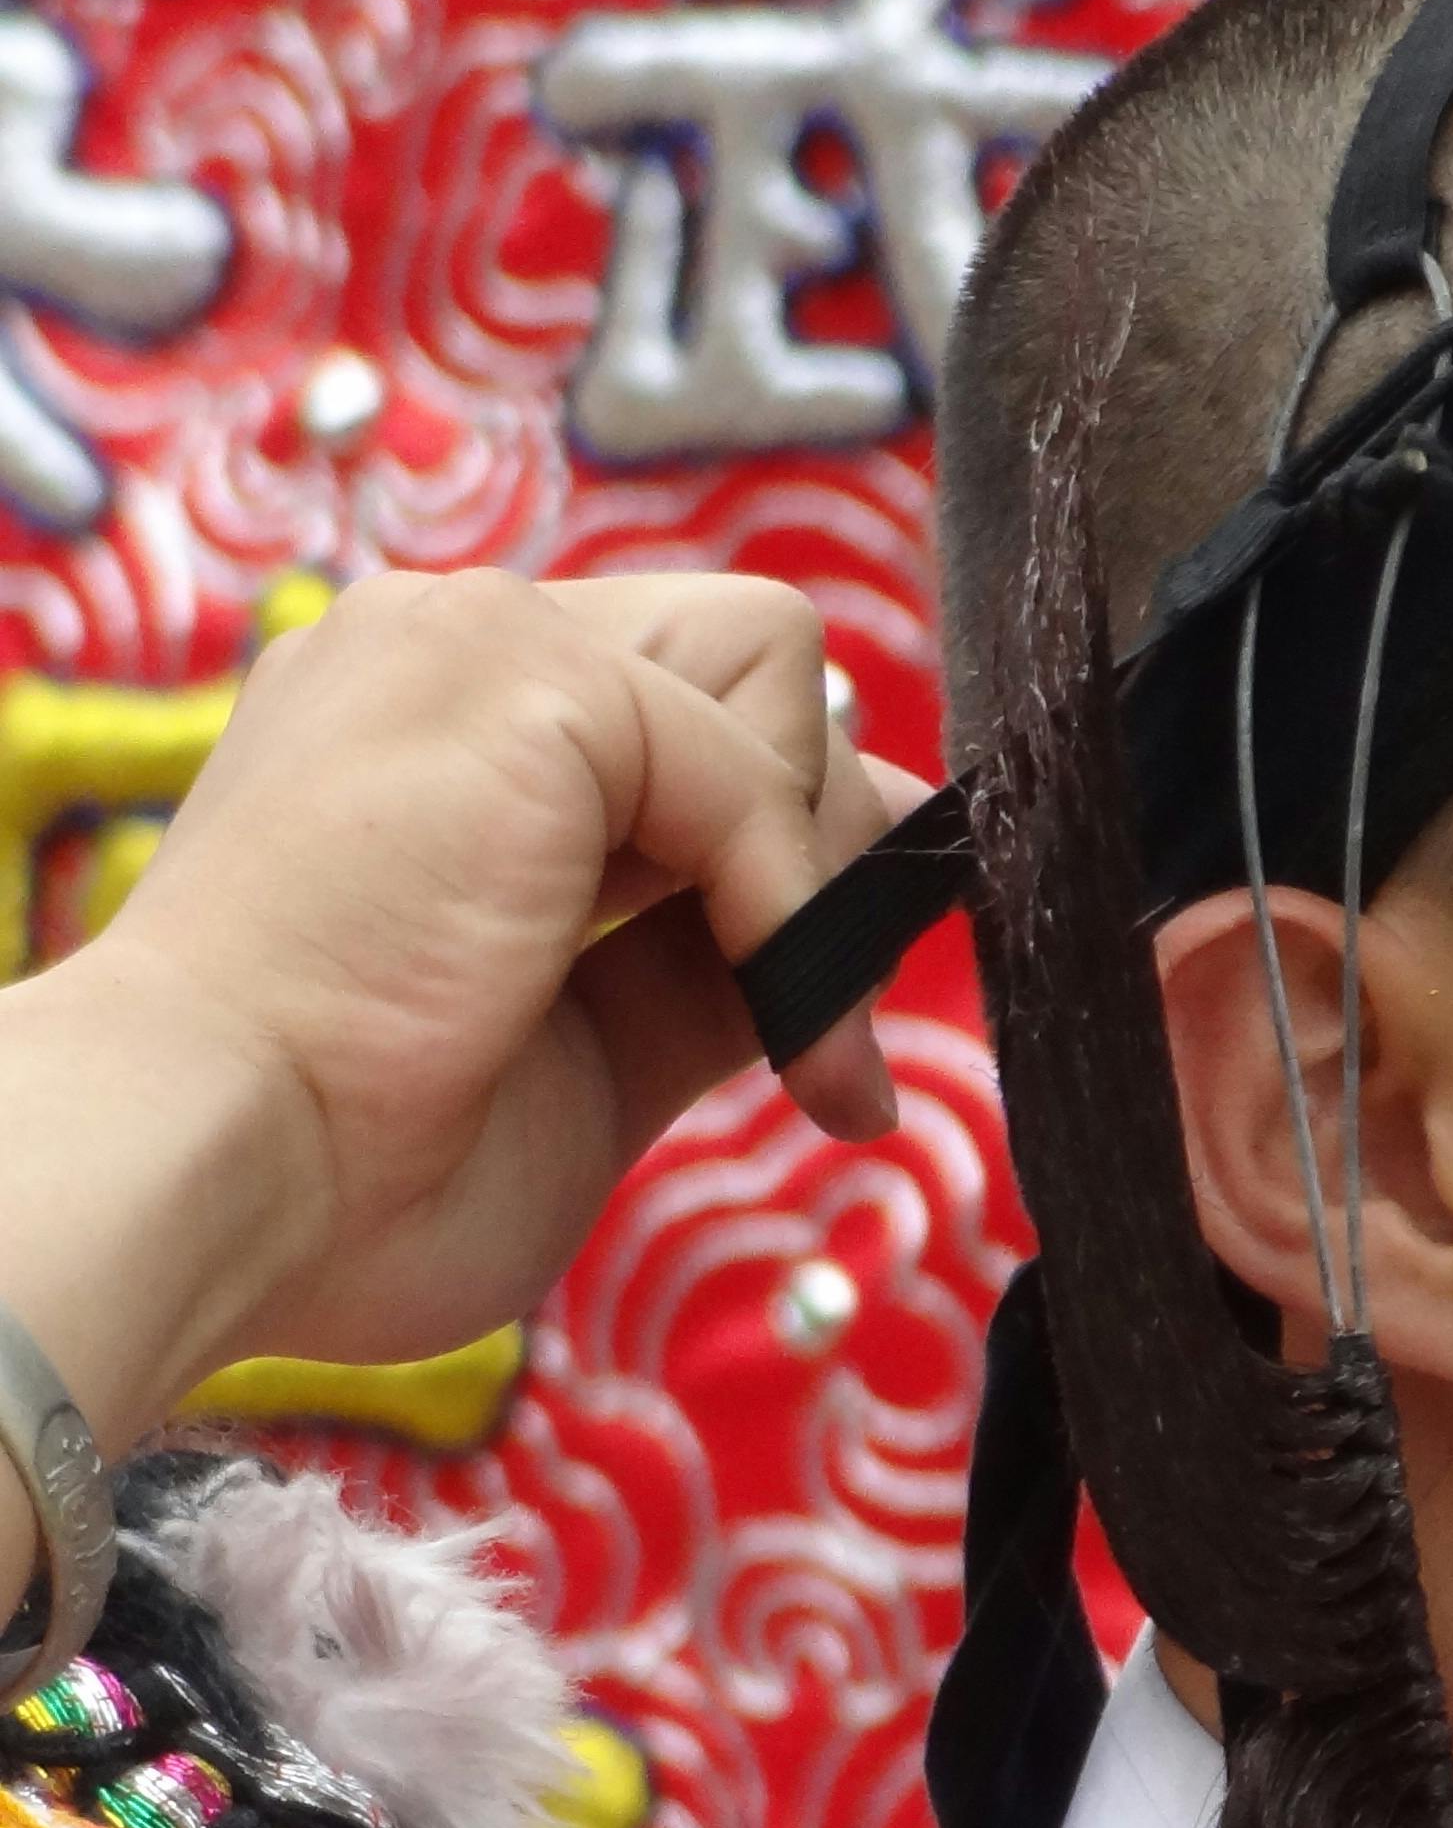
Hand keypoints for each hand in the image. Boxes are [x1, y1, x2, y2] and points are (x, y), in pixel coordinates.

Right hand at [0, 569, 909, 1444]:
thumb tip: (875, 885)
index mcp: (440, 734)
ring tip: (776, 1020)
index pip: (696, 713)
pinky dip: (792, 903)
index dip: (784, 845)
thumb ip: (717, 961)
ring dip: (809, 859)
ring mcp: (473, 642)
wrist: (201, 1185)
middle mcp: (449, 654)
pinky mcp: (517, 673)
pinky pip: (756, 768)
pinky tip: (775, 1023)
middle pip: (756, 661)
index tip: (807, 1008)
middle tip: (801, 1020)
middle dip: (818, 839)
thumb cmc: (343, 1173)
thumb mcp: (594, 1053)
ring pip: (777, 669)